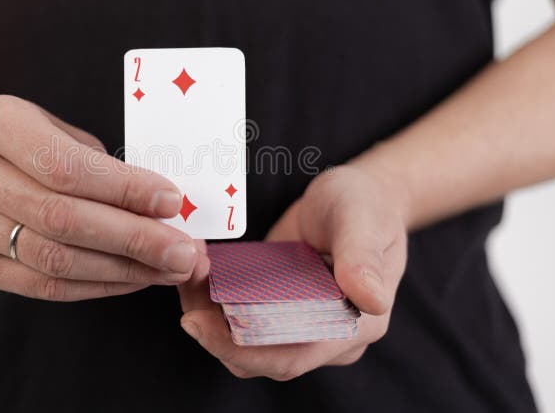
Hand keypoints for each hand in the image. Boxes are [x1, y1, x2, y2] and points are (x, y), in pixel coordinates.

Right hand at [0, 95, 197, 300]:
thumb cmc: (36, 140)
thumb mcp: (64, 130)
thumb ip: (104, 166)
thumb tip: (166, 209)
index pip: (65, 166)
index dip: (123, 189)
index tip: (172, 202)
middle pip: (60, 218)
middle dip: (133, 239)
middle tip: (184, 251)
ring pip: (53, 259)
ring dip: (122, 269)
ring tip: (168, 268)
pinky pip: (43, 286)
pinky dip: (97, 286)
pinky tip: (135, 279)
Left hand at [178, 165, 408, 379]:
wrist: (357, 197)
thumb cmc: (367, 206)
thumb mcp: (363, 220)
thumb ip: (362, 257)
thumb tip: (370, 299)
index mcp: (354, 326)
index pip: (291, 357)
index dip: (241, 349)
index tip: (197, 323)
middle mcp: (323, 336)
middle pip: (256, 353)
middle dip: (211, 326)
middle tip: (184, 280)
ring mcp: (296, 323)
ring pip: (239, 337)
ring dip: (206, 308)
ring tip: (187, 266)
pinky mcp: (274, 305)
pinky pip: (237, 313)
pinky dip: (211, 294)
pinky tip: (197, 265)